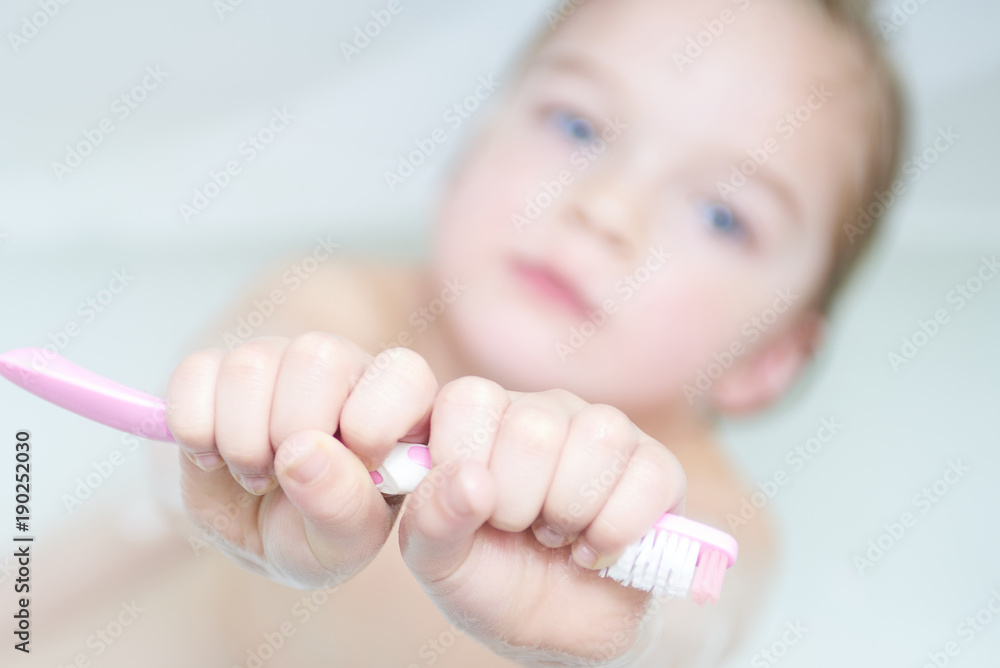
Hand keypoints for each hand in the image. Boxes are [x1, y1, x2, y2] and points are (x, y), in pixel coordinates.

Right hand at [166, 332, 436, 588]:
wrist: (252, 534)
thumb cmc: (317, 535)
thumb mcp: (340, 547)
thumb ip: (340, 506)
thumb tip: (305, 450)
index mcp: (399, 407)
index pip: (404, 375)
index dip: (373, 423)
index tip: (356, 467)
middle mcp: (344, 369)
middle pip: (317, 356)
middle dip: (291, 431)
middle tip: (287, 478)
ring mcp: (281, 359)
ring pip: (250, 363)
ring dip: (241, 439)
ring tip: (254, 474)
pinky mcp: (221, 366)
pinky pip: (196, 372)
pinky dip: (195, 428)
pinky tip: (214, 457)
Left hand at [397, 377, 685, 664]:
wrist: (556, 629)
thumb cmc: (491, 578)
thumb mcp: (439, 560)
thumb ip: (433, 517)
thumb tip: (468, 480)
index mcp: (483, 418)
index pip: (470, 399)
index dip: (465, 461)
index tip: (470, 507)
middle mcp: (543, 411)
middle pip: (535, 427)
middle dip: (520, 503)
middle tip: (520, 529)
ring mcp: (603, 431)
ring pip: (600, 437)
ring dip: (573, 512)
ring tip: (560, 535)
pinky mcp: (656, 465)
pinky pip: (650, 474)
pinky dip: (618, 529)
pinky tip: (597, 548)